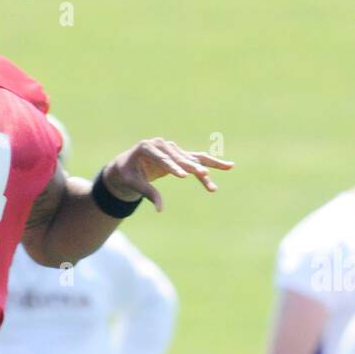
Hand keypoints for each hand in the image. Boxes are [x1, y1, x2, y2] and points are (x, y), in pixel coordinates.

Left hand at [103, 138, 232, 211]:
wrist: (126, 166)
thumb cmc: (127, 174)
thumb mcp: (133, 184)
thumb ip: (148, 193)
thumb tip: (160, 209)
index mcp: (147, 147)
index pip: (162, 158)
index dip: (173, 167)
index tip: (183, 176)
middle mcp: (162, 144)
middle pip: (180, 157)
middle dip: (192, 166)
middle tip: (203, 174)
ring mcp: (172, 149)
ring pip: (192, 158)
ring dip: (206, 167)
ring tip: (227, 167)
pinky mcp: (179, 156)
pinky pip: (196, 160)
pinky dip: (210, 165)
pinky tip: (228, 166)